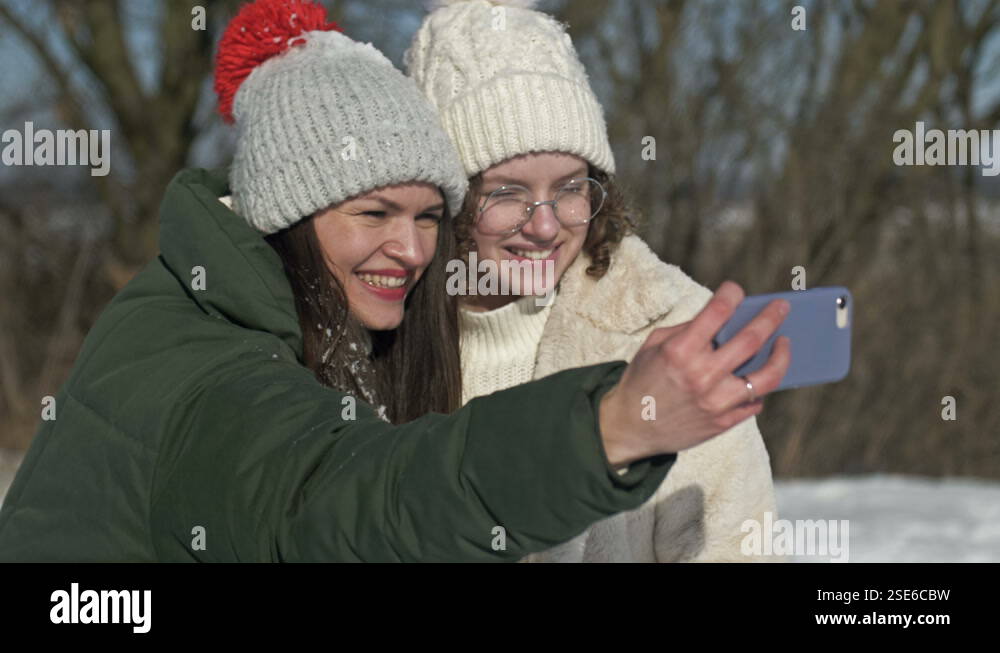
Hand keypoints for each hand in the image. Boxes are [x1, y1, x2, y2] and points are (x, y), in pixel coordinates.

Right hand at [599, 280, 790, 466]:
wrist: (630, 427)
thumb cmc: (642, 380)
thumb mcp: (653, 346)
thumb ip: (686, 329)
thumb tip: (721, 318)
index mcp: (680, 351)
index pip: (717, 312)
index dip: (731, 294)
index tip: (736, 290)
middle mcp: (701, 375)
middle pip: (751, 340)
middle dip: (771, 317)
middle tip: (782, 306)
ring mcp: (716, 402)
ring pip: (766, 376)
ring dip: (781, 355)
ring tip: (785, 343)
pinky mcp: (722, 422)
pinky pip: (755, 402)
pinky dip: (760, 388)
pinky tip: (761, 377)